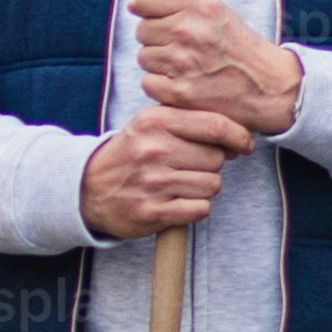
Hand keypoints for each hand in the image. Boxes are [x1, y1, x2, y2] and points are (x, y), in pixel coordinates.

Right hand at [79, 102, 253, 240]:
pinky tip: (178, 201)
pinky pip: (201, 209)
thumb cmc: (130, 154)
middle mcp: (154, 149)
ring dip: (204, 187)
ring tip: (182, 184)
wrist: (87, 189)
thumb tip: (236, 135)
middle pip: (217, 158)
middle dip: (212, 164)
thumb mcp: (150, 124)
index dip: (239, 136)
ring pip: (212, 185)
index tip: (244, 145)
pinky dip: (195, 207)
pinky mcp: (154, 211)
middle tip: (192, 167)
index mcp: (156, 121)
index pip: (215, 126)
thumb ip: (189, 120)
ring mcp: (153, 182)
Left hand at [125, 0, 302, 137]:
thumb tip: (133, 4)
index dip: (151, 10)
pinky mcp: (177, 91)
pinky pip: (148, 82)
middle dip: (159, 39)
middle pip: (142, 30)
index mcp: (200, 4)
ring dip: (161, 63)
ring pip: (144, 57)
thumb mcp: (215, 9)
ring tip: (189, 65)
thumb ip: (175, 0)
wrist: (267, 87)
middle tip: (187, 47)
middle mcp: (189, 30)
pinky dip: (162, 86)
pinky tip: (185, 83)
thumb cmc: (235, 46)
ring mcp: (182, 62)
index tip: (164, 18)